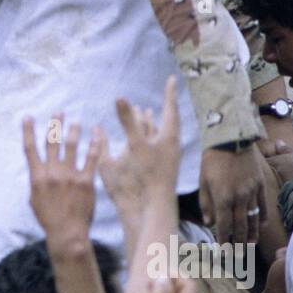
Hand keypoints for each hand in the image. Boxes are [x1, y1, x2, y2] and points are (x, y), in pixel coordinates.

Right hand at [23, 114, 102, 252]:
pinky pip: (90, 158)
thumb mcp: (35, 199)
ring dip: (73, 131)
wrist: (67, 233)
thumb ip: (37, 181)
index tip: (28, 117)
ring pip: (71, 146)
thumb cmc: (49, 219)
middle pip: (52, 142)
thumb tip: (38, 168)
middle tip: (59, 112)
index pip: (30, 149)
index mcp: (37, 177)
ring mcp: (69, 176)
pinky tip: (96, 135)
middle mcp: (52, 173)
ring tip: (76, 122)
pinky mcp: (86, 181)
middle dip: (54, 125)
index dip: (28, 131)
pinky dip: (93, 145)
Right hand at [98, 77, 181, 226]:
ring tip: (146, 115)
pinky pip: (154, 147)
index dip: (169, 94)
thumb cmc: (142, 181)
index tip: (171, 80)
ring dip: (151, 125)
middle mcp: (169, 147)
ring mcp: (165, 159)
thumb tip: (121, 98)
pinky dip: (148, 139)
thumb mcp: (134, 145)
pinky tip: (141, 141)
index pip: (169, 109)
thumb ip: (127, 122)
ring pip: (158, 137)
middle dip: (156, 112)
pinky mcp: (159, 170)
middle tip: (152, 102)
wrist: (151, 212)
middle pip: (164, 123)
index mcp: (166, 138)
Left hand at [199, 146, 265, 245]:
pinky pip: (263, 205)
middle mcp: (239, 198)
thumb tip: (208, 223)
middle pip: (241, 227)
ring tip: (250, 245)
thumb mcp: (203, 181)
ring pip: (253, 219)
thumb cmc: (212, 160)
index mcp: (222, 198)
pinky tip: (260, 226)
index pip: (224, 226)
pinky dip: (262, 217)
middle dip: (239, 243)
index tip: (223, 250)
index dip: (224, 240)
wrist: (231, 139)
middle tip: (238, 255)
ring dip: (252, 234)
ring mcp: (252, 192)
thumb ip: (206, 204)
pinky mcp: (261, 185)